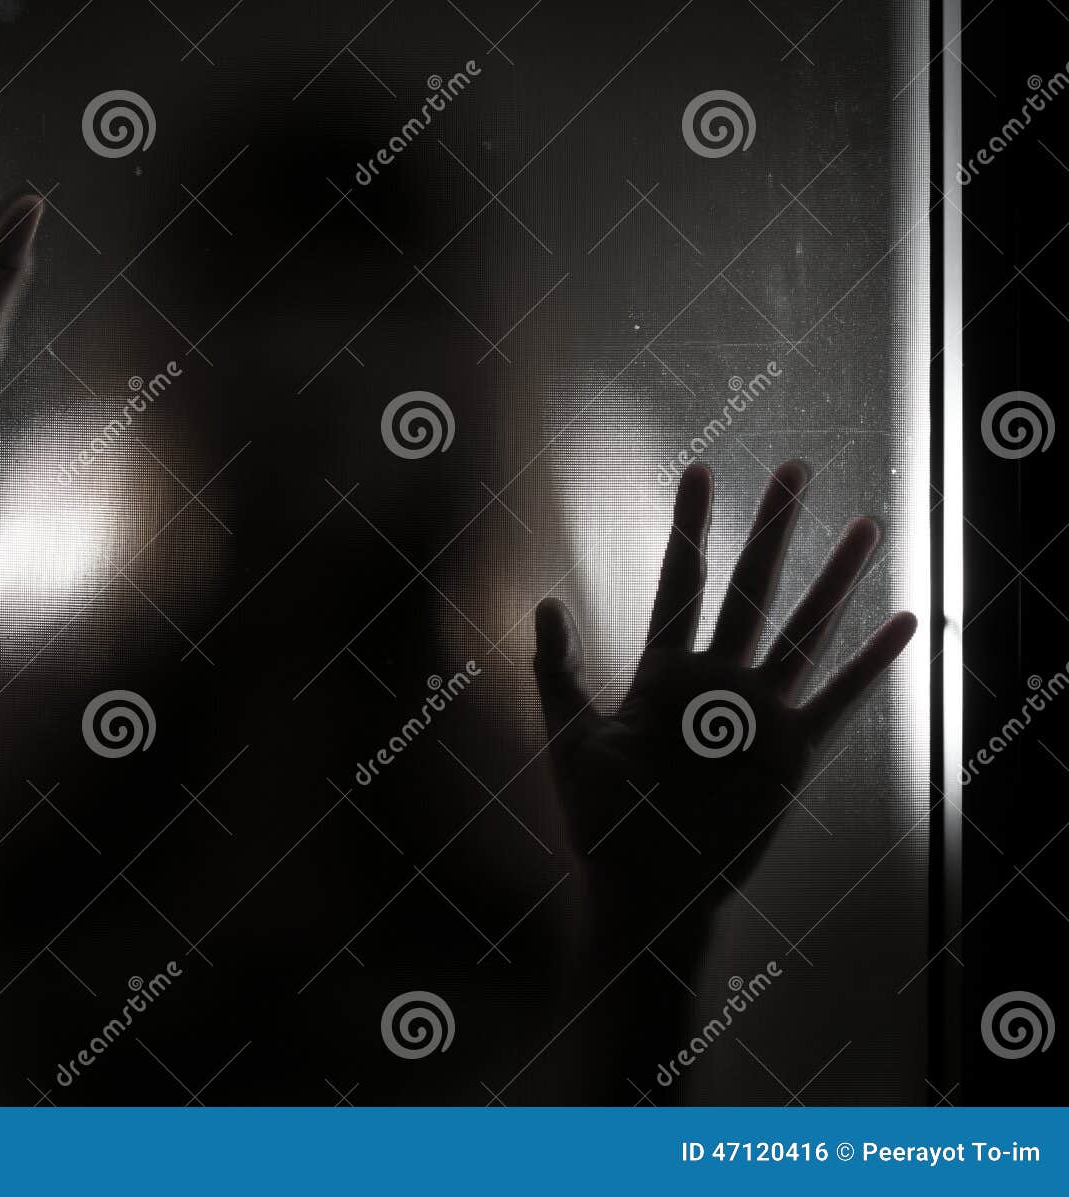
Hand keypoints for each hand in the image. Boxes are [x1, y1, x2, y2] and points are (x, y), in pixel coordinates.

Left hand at [534, 462, 917, 943]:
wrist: (643, 889)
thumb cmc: (600, 819)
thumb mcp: (567, 739)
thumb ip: (555, 669)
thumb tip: (543, 598)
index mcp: (661, 673)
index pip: (679, 582)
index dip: (688, 527)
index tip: (697, 470)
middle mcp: (715, 682)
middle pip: (748, 588)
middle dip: (771, 528)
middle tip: (794, 466)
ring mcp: (757, 714)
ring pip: (802, 630)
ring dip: (835, 580)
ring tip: (867, 527)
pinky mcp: (790, 753)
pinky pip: (839, 700)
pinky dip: (872, 665)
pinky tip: (905, 623)